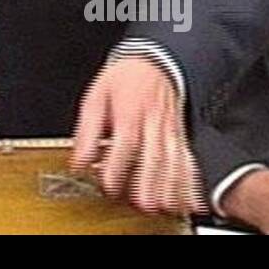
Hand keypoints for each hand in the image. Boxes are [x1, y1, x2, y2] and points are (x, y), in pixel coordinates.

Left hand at [70, 56, 204, 215]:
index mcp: (129, 111)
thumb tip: (79, 160)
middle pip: (154, 153)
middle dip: (149, 181)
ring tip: (164, 206)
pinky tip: (188, 199)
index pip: (126, 139)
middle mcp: (152, 122)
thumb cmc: (124, 81)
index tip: (109, 184)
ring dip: (171, 186)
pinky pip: (187, 160)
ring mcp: (169, 131)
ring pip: (174, 160)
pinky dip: (189, 181)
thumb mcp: (96, 97)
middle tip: (143, 203)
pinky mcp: (179, 137)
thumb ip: (87, 130)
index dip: (117, 164)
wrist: (153, 62)